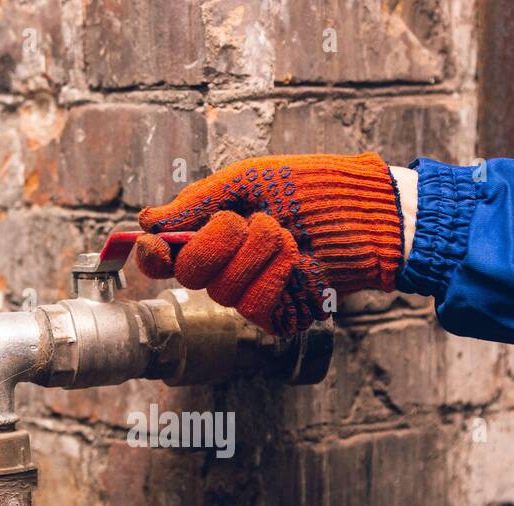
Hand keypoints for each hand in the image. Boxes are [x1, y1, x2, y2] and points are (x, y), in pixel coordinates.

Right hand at [135, 152, 405, 335]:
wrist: (366, 213)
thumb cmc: (311, 189)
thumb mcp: (247, 182)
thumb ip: (196, 203)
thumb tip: (147, 221)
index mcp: (214, 236)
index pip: (165, 257)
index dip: (152, 255)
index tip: (154, 245)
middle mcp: (227, 269)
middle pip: (189, 273)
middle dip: (218, 242)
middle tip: (252, 222)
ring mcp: (252, 294)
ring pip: (223, 290)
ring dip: (258, 254)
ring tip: (287, 236)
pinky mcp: (279, 316)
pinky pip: (254, 308)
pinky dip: (274, 279)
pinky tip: (296, 263)